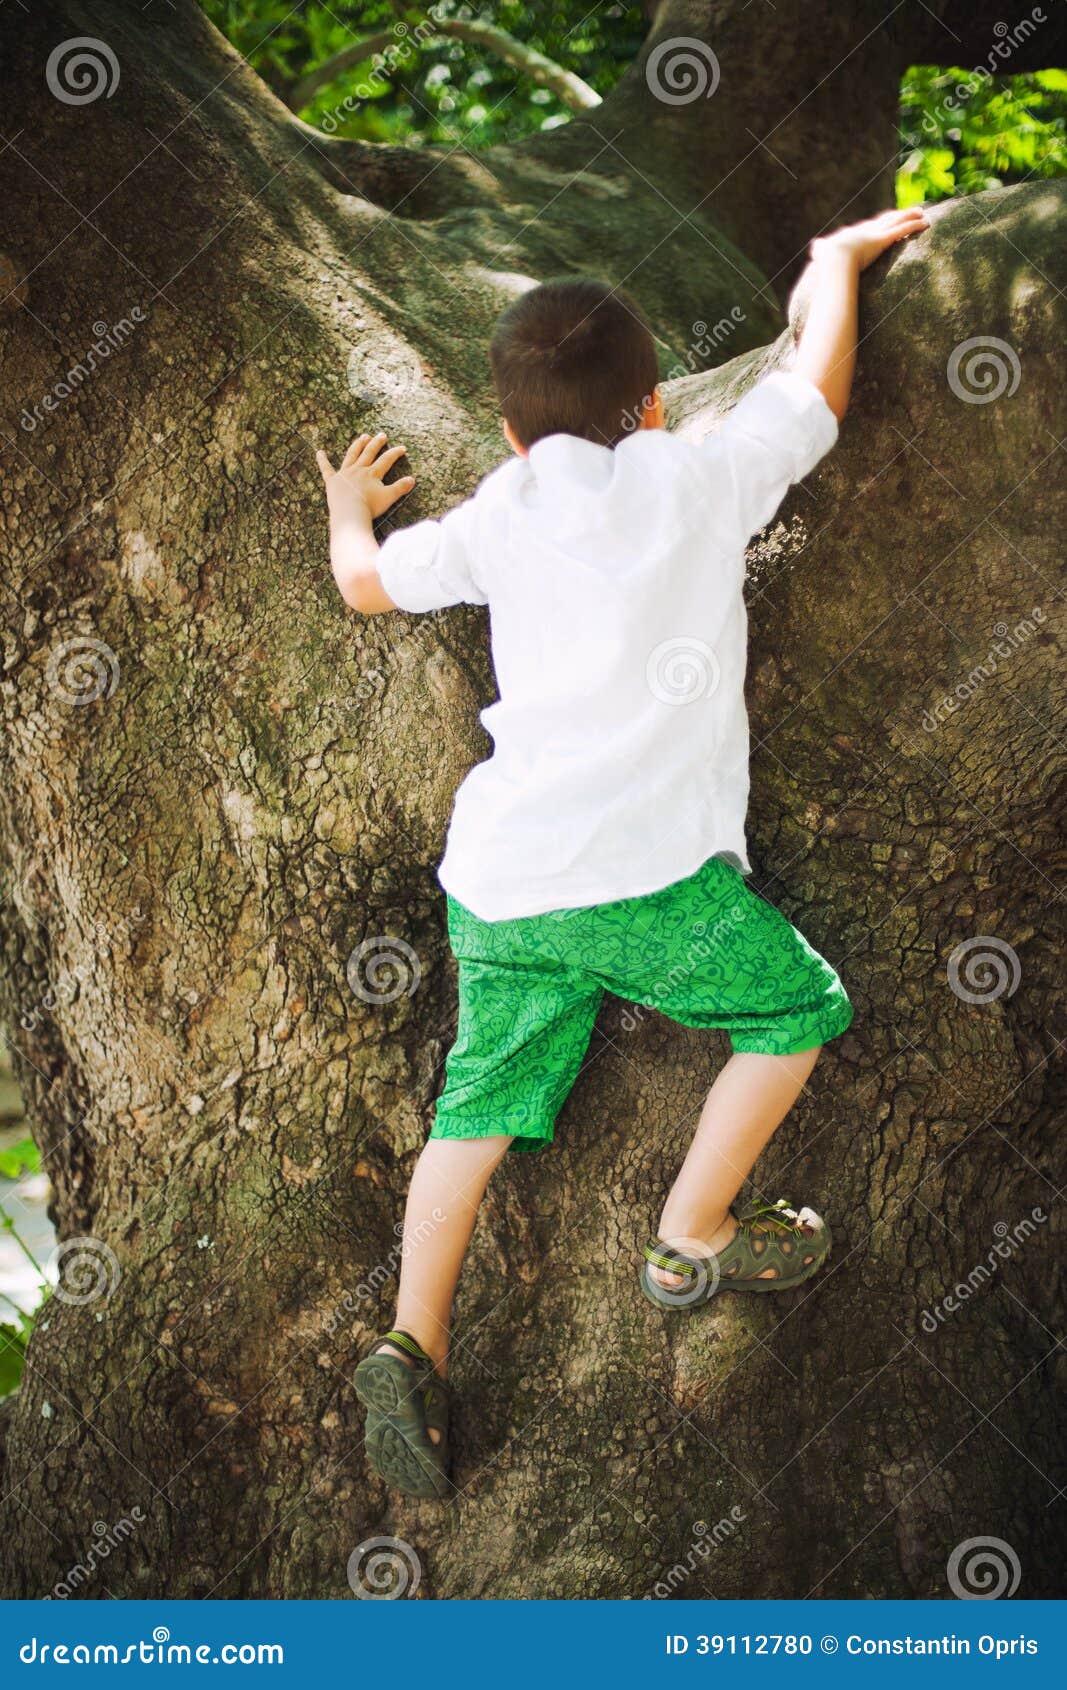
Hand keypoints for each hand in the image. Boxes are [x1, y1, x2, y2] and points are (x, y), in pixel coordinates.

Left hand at [316, 432, 414, 522]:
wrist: (349, 513)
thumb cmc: (369, 507)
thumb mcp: (389, 498)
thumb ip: (400, 488)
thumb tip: (412, 480)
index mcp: (372, 473)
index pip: (386, 460)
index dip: (395, 453)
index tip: (402, 448)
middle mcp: (359, 469)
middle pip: (369, 452)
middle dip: (376, 443)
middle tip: (382, 435)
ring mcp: (345, 473)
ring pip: (352, 455)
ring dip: (358, 445)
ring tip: (363, 437)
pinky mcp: (332, 481)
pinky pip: (326, 469)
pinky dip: (322, 461)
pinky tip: (319, 452)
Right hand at [809, 206, 928, 271]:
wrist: (832, 260)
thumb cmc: (825, 260)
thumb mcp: (820, 253)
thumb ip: (820, 250)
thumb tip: (815, 246)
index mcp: (852, 234)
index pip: (868, 227)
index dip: (877, 224)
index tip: (885, 221)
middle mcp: (865, 230)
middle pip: (884, 219)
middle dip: (895, 215)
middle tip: (906, 212)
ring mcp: (874, 234)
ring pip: (895, 220)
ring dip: (909, 214)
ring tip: (921, 211)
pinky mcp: (882, 240)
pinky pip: (902, 229)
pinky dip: (914, 225)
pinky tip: (925, 221)